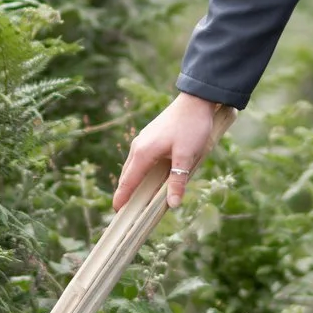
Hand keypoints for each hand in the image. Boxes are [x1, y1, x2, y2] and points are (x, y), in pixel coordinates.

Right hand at [114, 92, 225, 209]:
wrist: (196, 100)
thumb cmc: (191, 127)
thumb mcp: (187, 156)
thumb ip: (178, 180)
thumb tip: (173, 204)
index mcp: (143, 153)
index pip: (128, 181)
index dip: (122, 197)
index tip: (117, 212)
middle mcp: (139, 146)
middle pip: (127, 174)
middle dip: (124, 192)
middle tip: (123, 209)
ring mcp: (143, 140)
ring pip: (133, 166)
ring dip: (131, 181)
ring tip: (133, 197)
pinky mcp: (150, 136)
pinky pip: (140, 159)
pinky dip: (139, 171)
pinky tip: (146, 176)